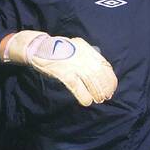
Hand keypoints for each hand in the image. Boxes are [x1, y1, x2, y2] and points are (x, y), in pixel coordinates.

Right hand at [1, 30, 117, 106]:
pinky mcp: (64, 73)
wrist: (38, 47)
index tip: (111, 87)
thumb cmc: (58, 49)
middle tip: (106, 96)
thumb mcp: (76, 48)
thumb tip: (99, 69)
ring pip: (92, 81)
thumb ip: (87, 56)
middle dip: (106, 87)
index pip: (105, 66)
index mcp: (87, 50)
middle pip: (100, 75)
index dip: (110, 79)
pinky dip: (84, 96)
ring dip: (97, 93)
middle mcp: (83, 56)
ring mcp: (74, 65)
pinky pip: (77, 87)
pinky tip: (87, 102)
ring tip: (98, 100)